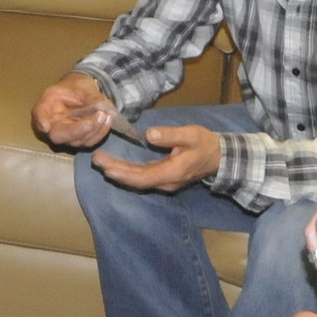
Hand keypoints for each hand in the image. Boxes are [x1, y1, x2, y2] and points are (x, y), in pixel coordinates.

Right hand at [32, 72, 111, 147]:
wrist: (83, 93)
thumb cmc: (77, 87)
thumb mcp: (82, 85)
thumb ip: (91, 97)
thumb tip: (102, 108)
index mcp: (46, 106)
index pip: (39, 114)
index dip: (40, 121)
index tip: (45, 127)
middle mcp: (52, 125)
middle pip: (57, 136)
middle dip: (77, 131)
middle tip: (93, 120)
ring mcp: (65, 136)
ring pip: (76, 142)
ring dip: (94, 131)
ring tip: (105, 115)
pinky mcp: (78, 140)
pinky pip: (89, 142)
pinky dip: (100, 132)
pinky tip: (108, 119)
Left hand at [90, 124, 219, 192]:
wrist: (219, 156)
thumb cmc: (205, 144)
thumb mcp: (191, 135)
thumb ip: (171, 135)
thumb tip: (149, 134)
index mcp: (171, 173)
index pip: (142, 178)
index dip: (123, 174)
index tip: (106, 168)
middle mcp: (165, 182)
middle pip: (136, 180)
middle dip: (115, 171)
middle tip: (96, 160)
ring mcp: (164, 181)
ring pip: (138, 179)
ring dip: (119, 171)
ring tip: (101, 162)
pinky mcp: (163, 176)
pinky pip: (142, 176)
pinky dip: (128, 171)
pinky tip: (117, 165)